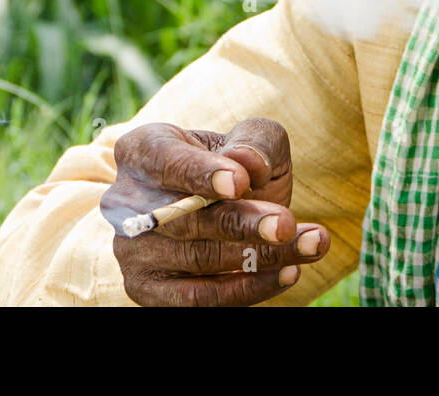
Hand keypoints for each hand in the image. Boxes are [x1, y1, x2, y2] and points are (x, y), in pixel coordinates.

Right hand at [100, 118, 329, 305]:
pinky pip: (198, 299)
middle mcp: (127, 202)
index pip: (167, 161)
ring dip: (260, 257)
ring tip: (312, 244)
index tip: (241, 181)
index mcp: (143, 150)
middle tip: (286, 224)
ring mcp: (133, 251)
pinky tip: (287, 272)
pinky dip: (247, 289)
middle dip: (241, 223)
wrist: (226, 207)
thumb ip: (254, 142)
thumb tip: (247, 164)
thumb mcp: (252, 139)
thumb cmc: (235, 164)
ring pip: (198, 261)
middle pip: (185, 218)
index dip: (201, 173)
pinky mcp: (149, 290)